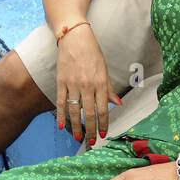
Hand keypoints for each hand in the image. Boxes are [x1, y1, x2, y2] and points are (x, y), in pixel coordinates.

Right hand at [54, 24, 122, 145]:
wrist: (75, 37)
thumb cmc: (92, 53)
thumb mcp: (104, 70)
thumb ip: (109, 88)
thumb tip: (118, 103)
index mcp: (100, 82)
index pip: (103, 108)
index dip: (104, 123)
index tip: (104, 134)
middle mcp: (87, 85)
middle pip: (89, 113)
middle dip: (91, 129)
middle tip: (92, 142)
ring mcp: (73, 84)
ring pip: (75, 110)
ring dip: (76, 126)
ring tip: (78, 138)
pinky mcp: (61, 81)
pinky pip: (61, 102)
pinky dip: (61, 115)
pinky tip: (62, 126)